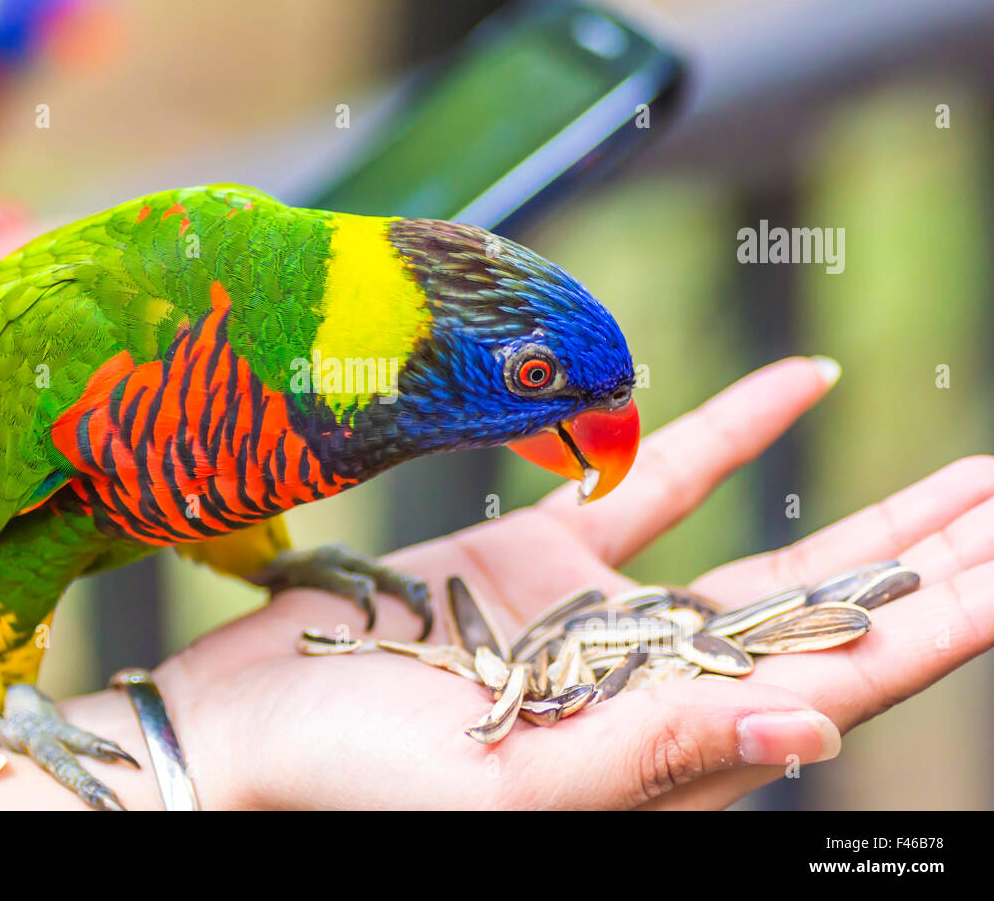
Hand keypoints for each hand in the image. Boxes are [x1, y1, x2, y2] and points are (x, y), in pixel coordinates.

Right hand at [147, 357, 993, 808]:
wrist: (248, 728)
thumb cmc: (355, 780)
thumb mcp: (513, 786)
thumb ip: (659, 755)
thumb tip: (822, 722)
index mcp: (666, 740)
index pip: (844, 673)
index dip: (945, 619)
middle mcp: (656, 677)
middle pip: (837, 612)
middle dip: (940, 559)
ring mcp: (604, 614)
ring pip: (773, 554)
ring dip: (875, 509)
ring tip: (976, 471)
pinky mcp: (541, 560)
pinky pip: (656, 483)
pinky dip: (730, 434)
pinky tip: (804, 382)